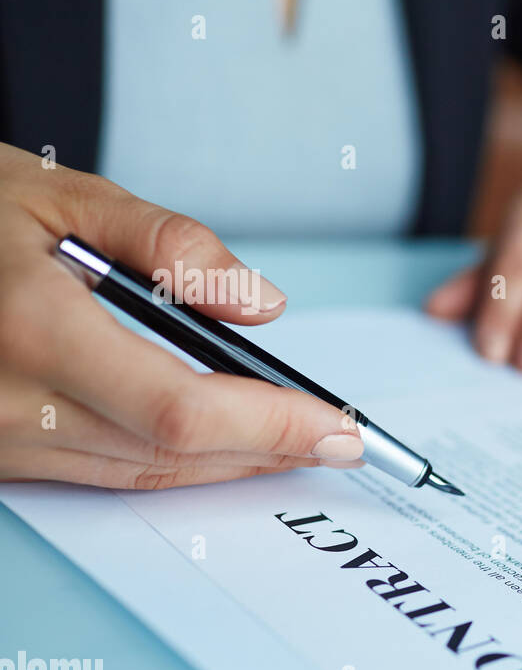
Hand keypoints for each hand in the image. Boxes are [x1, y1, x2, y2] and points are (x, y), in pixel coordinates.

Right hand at [0, 143, 363, 489]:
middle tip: (339, 441)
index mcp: (30, 329)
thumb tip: (263, 307)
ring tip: (298, 443)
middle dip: (268, 451)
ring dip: (229, 465)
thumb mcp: (61, 193)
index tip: (339, 428)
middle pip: (172, 454)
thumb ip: (172, 246)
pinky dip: (173, 464)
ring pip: (141, 475)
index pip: (182, 408)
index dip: (271, 426)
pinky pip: (101, 475)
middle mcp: (8, 403)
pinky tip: (222, 446)